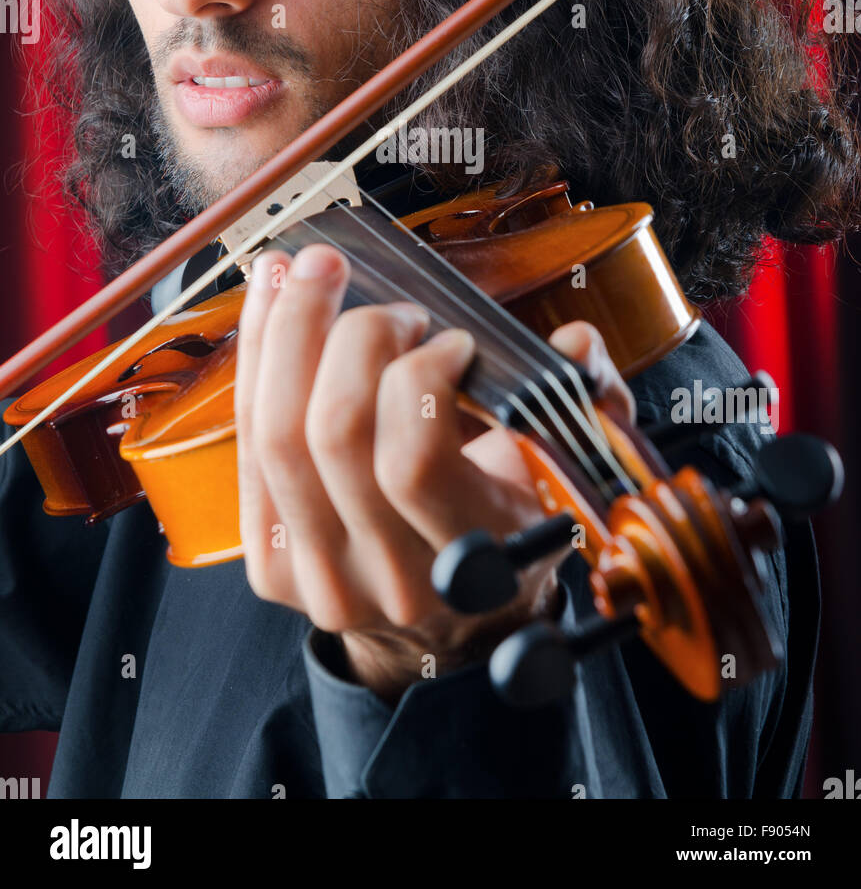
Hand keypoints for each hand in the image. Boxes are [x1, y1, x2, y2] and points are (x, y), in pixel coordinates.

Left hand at [235, 242, 634, 700]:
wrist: (455, 625)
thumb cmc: (508, 531)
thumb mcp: (565, 478)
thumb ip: (590, 405)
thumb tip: (578, 344)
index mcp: (472, 562)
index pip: (412, 463)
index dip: (421, 378)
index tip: (453, 343)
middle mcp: (387, 579)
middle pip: (332, 435)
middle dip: (353, 335)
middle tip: (390, 302)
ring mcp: (315, 575)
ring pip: (272, 432)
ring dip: (288, 328)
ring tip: (311, 268)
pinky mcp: (266, 560)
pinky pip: (245, 442)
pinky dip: (255, 356)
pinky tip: (270, 296)